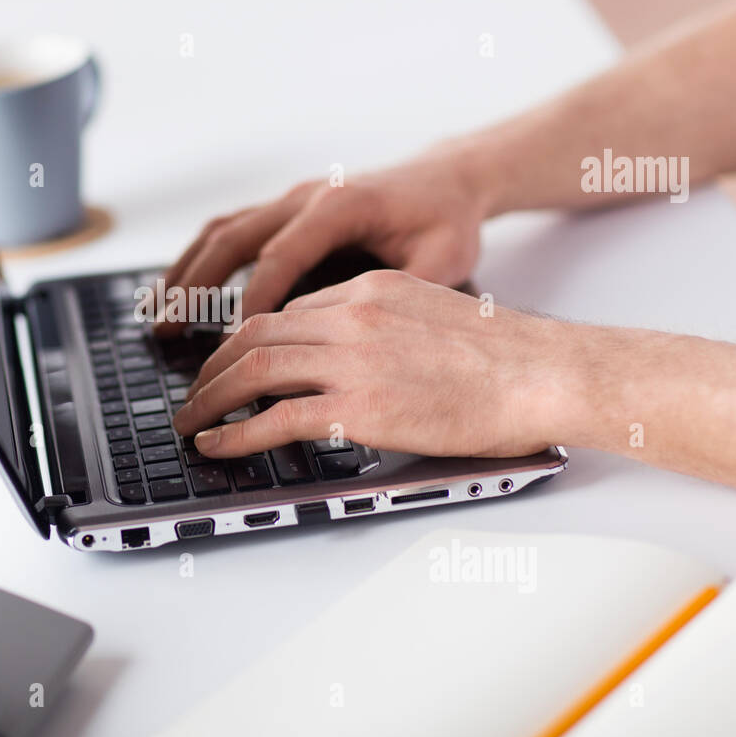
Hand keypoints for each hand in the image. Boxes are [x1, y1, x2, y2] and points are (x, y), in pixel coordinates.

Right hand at [156, 144, 489, 334]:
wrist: (446, 179)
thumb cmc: (445, 220)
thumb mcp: (441, 259)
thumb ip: (400, 292)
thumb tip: (359, 335)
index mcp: (341, 205)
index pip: (282, 255)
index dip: (254, 299)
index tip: (231, 340)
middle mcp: (306, 197)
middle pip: (234, 238)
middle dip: (196, 286)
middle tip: (167, 330)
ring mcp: (290, 200)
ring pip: (221, 232)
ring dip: (184, 272)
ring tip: (155, 316)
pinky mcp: (284, 211)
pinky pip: (230, 231)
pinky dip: (197, 260)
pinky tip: (176, 292)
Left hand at [171, 269, 574, 458]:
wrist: (545, 374)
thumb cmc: (506, 357)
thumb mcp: (435, 315)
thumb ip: (386, 326)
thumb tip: (357, 357)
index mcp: (370, 291)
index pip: (288, 310)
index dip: (247, 339)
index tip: (230, 361)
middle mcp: (352, 316)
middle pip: (255, 333)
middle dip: (214, 365)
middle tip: (194, 392)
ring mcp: (352, 359)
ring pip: (253, 369)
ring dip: (211, 397)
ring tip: (190, 421)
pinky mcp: (359, 406)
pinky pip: (275, 418)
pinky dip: (234, 433)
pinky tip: (216, 445)